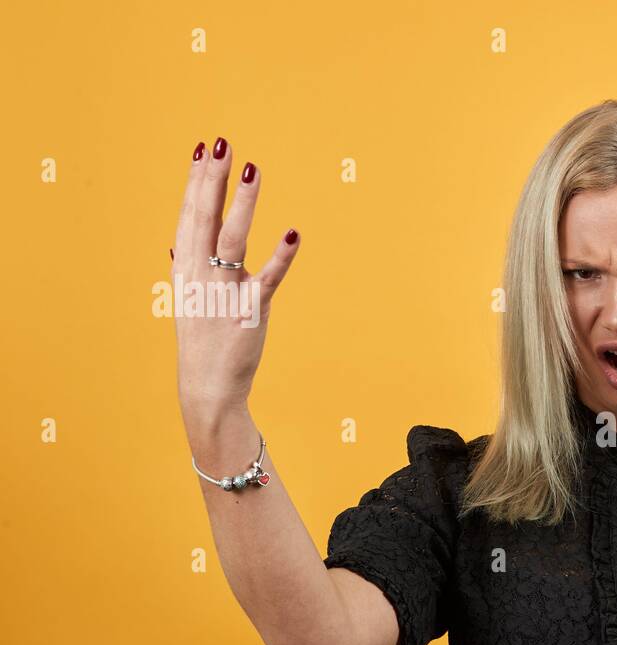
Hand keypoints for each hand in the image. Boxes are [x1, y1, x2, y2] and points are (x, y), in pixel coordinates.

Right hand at [172, 137, 299, 420]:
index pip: (189, 215)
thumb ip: (187, 270)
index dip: (195, 181)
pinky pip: (269, 277)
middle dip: (213, 178)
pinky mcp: (251, 309)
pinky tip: (294, 232)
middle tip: (221, 143)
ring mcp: (225, 290)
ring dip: (243, 202)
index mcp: (186, 269)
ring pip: (233, 238)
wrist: (208, 385)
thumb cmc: (203, 340)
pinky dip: (282, 255)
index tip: (201, 149)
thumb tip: (177, 246)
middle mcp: (201, 274)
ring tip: (253, 168)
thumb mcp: (189, 300)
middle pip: (205, 217)